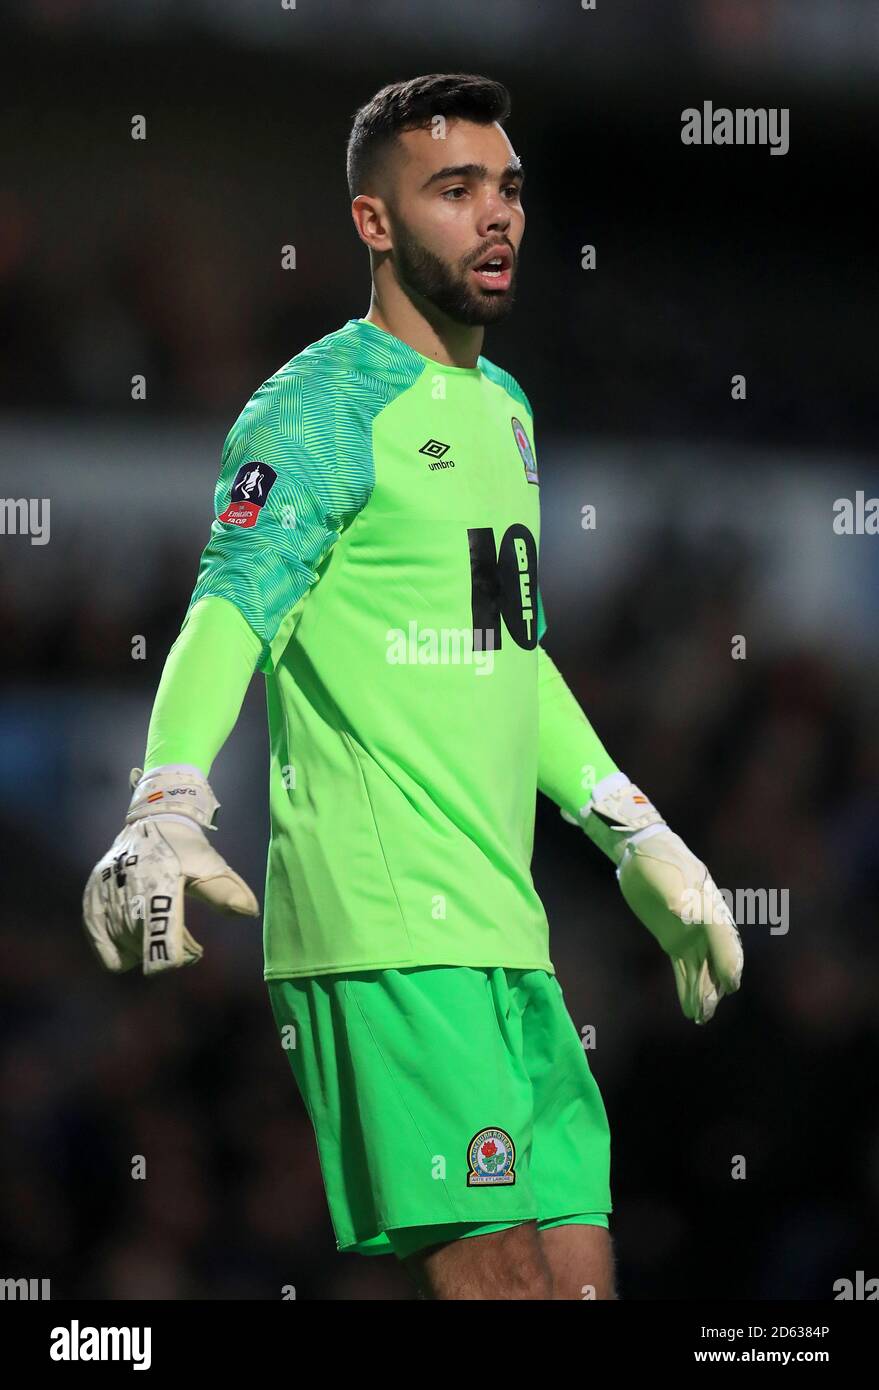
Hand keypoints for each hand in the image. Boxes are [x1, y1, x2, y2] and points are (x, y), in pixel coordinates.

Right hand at [82, 765, 259, 975]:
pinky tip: (135, 948)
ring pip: (125, 948)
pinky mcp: (92, 900)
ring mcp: (106, 897)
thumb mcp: (209, 865)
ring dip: (146, 949)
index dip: (180, 957)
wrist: (152, 819)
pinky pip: (100, 944)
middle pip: (145, 948)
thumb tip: (248, 912)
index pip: (162, 942)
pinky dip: (117, 953)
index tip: (196, 952)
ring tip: (162, 935)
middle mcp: (128, 894)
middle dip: (168, 950)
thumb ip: (224, 892)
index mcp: (159, 885)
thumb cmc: (184, 845)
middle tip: (187, 944)